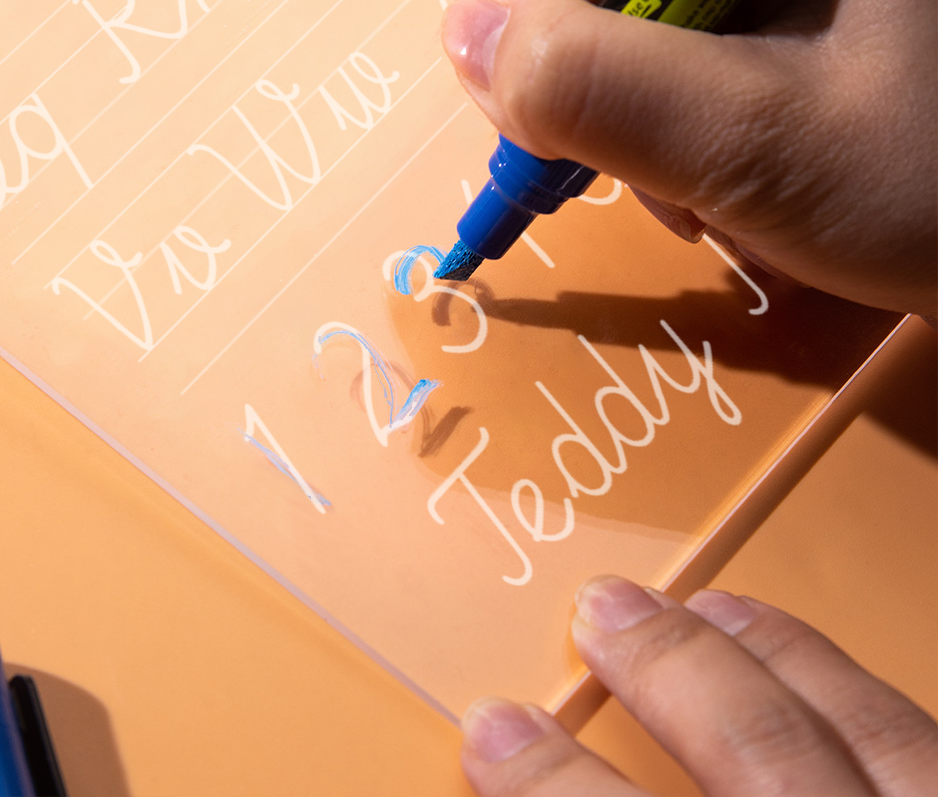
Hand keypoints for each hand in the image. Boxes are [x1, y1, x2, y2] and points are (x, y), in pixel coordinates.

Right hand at [441, 0, 936, 317]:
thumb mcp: (758, 147)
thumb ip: (597, 89)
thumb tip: (463, 36)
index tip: (566, 85)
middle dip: (621, 67)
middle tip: (646, 174)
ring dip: (660, 108)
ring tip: (708, 200)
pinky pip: (725, 23)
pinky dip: (706, 109)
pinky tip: (743, 178)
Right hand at [460, 577, 937, 795]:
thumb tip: (524, 757)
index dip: (550, 786)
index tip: (490, 730)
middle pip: (762, 753)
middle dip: (670, 674)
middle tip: (599, 609)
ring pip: (873, 733)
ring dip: (778, 657)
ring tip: (704, 605)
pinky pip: (928, 739)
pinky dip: (863, 694)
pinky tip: (818, 664)